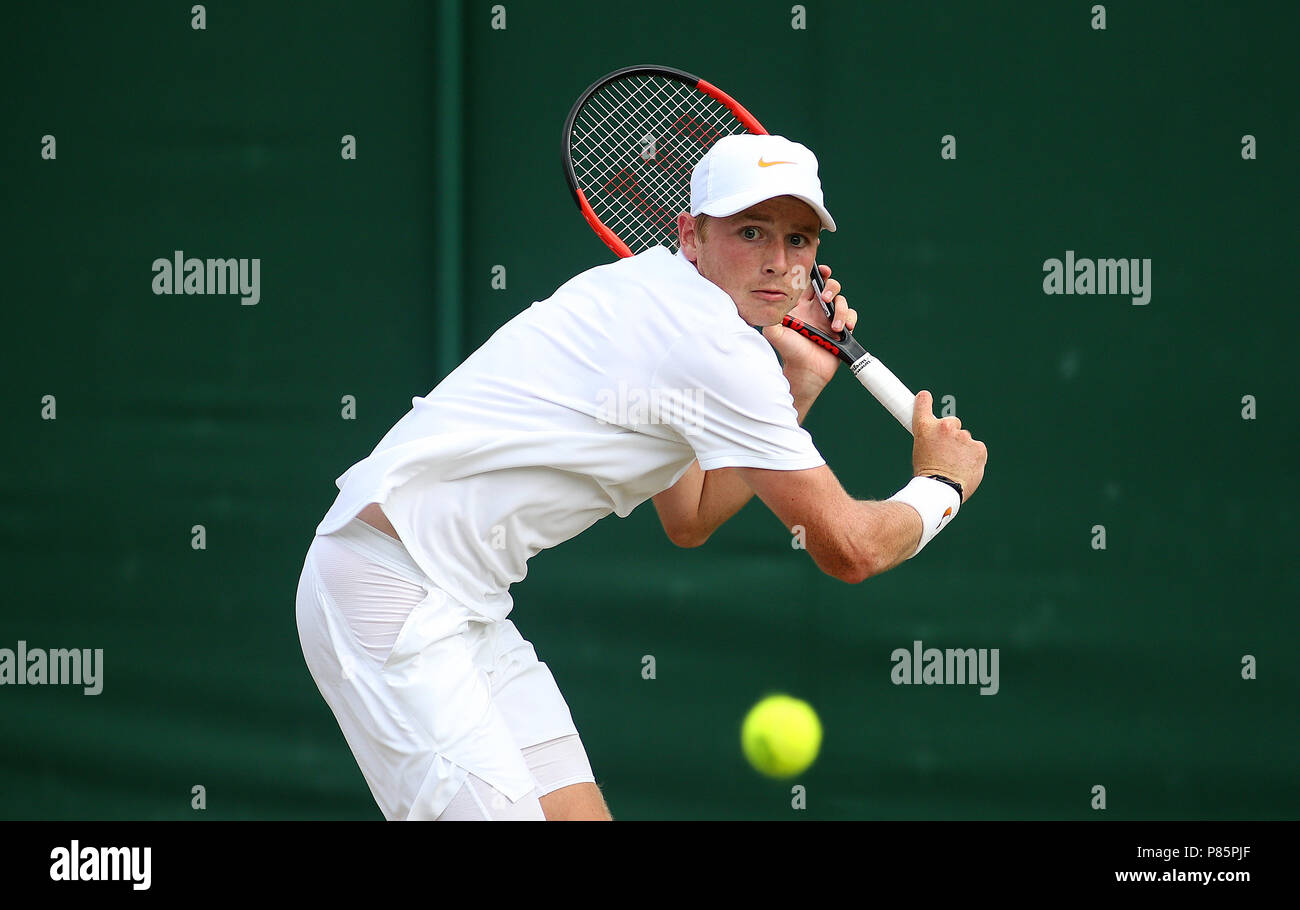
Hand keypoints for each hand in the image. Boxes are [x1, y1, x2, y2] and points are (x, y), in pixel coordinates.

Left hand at [762, 264, 856, 391]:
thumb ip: (771, 317)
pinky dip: (850, 319)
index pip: (810, 283)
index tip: (822, 270)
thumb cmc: (789, 352)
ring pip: (842, 301)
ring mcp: (830, 318)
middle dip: (832, 287)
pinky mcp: (842, 329)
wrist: (805, 371)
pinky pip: (851, 316)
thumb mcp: (775, 333)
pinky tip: (843, 330)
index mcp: (801, 305)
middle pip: (830, 286)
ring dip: (841, 310)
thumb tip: (768, 303)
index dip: (817, 273)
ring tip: (834, 327)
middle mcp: (816, 309)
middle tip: (826, 298)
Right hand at [910, 390, 987, 502]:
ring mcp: (963, 436)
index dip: (925, 400)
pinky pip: (976, 448)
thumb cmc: (927, 475)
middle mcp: (944, 427)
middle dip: (951, 434)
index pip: (923, 402)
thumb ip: (931, 439)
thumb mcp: (920, 452)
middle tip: (945, 452)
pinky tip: (965, 467)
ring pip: (965, 438)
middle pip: (952, 422)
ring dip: (962, 448)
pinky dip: (973, 456)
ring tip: (954, 465)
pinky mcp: (979, 447)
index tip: (925, 397)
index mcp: (924, 427)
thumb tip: (938, 438)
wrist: (940, 491)